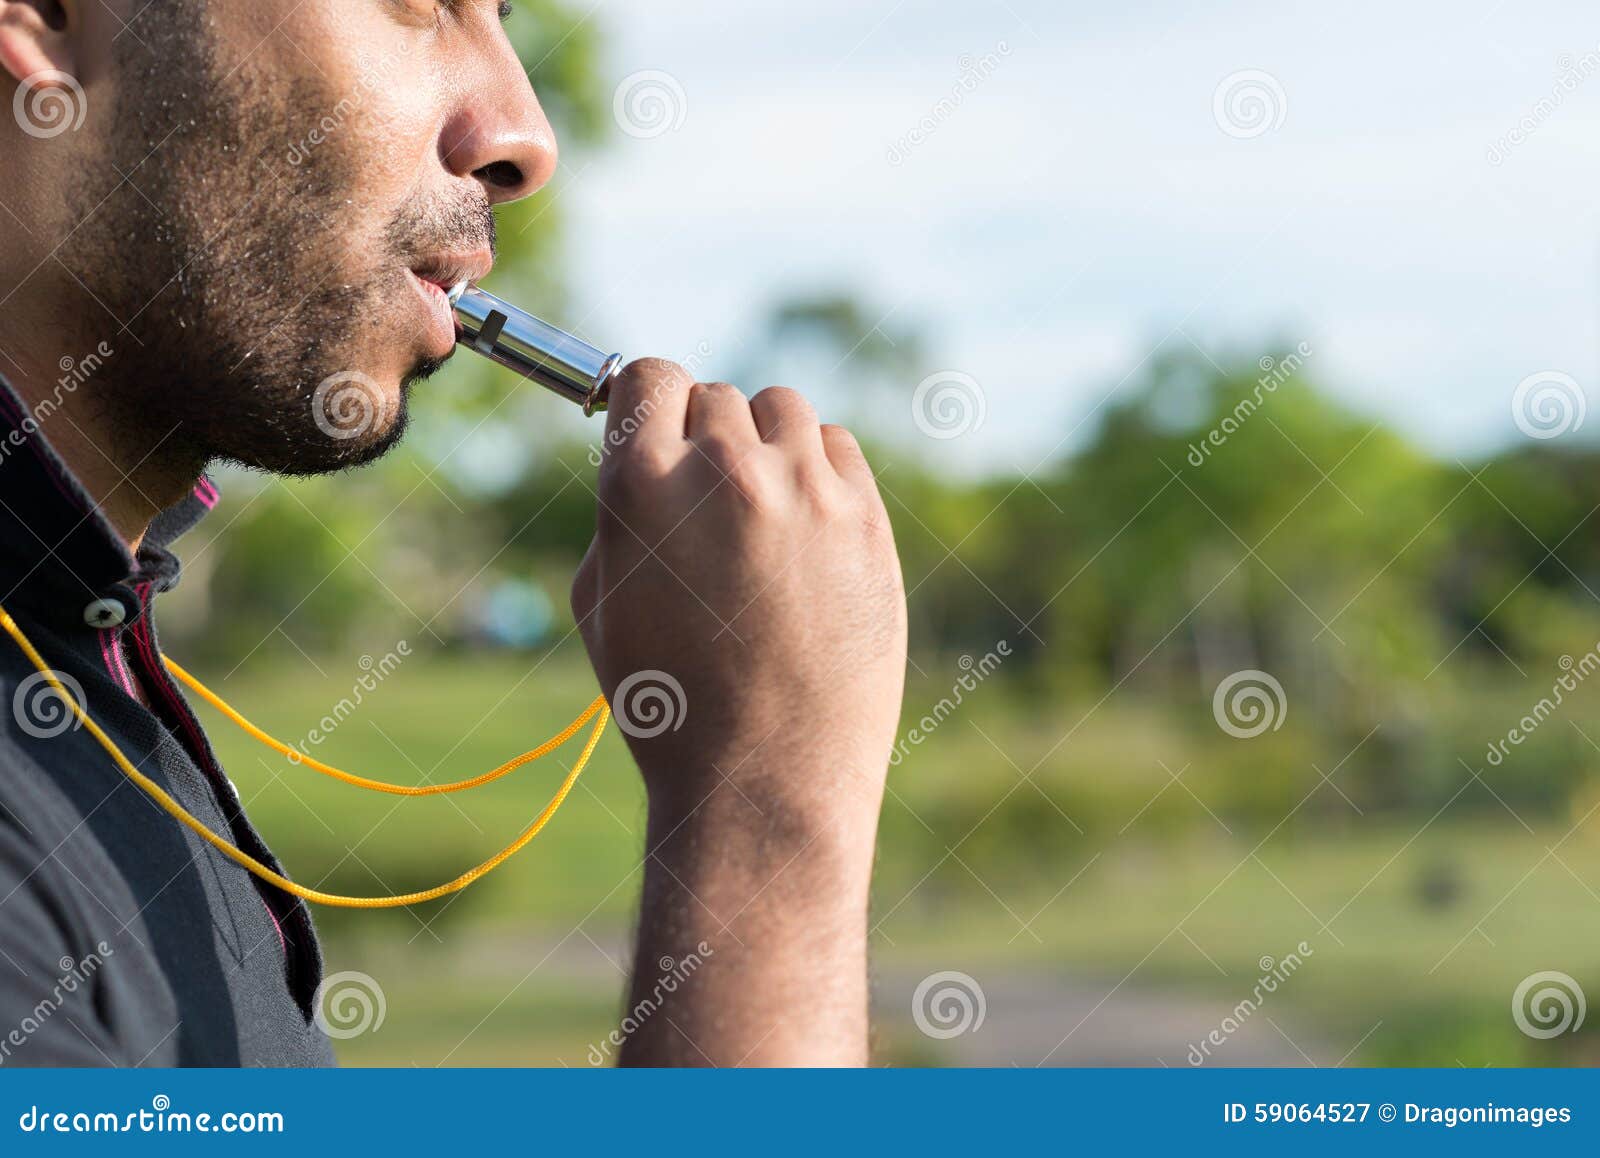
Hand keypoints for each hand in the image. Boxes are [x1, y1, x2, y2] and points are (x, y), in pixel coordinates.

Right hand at [572, 359, 905, 824]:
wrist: (766, 777)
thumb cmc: (670, 704)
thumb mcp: (601, 604)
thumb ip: (619, 510)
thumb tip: (643, 452)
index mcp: (641, 488)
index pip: (648, 375)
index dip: (647, 402)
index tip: (655, 426)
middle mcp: (725, 472)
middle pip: (715, 396)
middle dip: (704, 438)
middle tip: (708, 505)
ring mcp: (805, 491)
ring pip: (781, 410)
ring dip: (765, 445)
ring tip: (761, 515)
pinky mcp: (865, 517)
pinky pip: (836, 447)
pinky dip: (818, 472)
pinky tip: (806, 531)